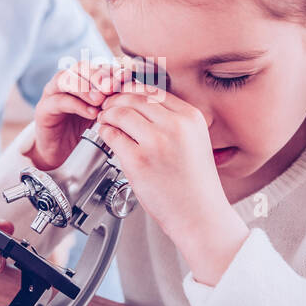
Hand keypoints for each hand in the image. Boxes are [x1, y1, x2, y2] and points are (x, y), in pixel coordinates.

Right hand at [29, 58, 127, 170]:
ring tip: (100, 100)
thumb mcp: (102, 113)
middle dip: (98, 75)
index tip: (126, 77)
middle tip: (112, 86)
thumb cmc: (81, 130)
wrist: (59, 153)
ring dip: (86, 87)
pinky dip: (77, 105)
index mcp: (82, 79)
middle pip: (81, 67)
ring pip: (67, 79)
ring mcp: (52, 93)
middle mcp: (66, 81)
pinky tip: (91, 113)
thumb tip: (135, 90)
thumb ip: (113, 101)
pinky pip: (60, 101)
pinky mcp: (44, 109)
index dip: (112, 70)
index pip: (97, 66)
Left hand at [96, 89, 249, 285]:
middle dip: (116, 100)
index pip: (154, 90)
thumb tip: (141, 105)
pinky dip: (104, 132)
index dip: (132, 90)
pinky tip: (106, 136)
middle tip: (107, 108)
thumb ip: (174, 122)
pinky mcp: (138, 161)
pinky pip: (112, 135)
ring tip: (105, 121)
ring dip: (107, 114)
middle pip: (134, 98)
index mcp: (191, 117)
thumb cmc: (195, 183)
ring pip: (120, 112)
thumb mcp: (195, 141)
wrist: (200, 215)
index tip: (123, 97)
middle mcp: (175, 126)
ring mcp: (155, 142)